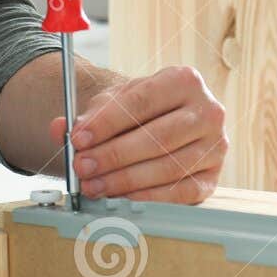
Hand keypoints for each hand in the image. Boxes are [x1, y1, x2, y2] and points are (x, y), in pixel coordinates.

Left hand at [52, 66, 227, 202]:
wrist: (166, 122)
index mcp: (184, 80)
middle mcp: (208, 110)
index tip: (79, 138)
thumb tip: (60, 130)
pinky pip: (181, 193)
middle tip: (82, 166)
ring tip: (93, 184)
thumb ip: (86, 115)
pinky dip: (148, 197)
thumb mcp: (113, 103)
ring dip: (125, 180)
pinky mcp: (213, 177)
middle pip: (157, 137)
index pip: (142, 101)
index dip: (107, 122)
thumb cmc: (140, 111)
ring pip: (168, 167)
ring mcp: (215, 146)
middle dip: (113, 155)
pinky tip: (121, 197)